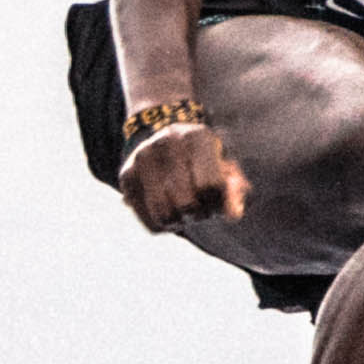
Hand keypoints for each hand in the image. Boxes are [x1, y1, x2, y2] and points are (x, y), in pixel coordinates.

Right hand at [118, 117, 246, 236]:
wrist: (167, 137)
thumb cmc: (207, 160)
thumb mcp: (227, 168)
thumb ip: (236, 190)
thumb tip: (232, 215)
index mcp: (196, 137)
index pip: (210, 186)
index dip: (219, 201)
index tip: (218, 197)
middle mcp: (165, 143)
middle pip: (186, 204)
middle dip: (200, 213)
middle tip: (202, 207)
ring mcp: (142, 158)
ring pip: (164, 215)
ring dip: (181, 222)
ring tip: (186, 211)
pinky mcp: (126, 175)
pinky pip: (148, 220)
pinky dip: (164, 226)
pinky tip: (170, 213)